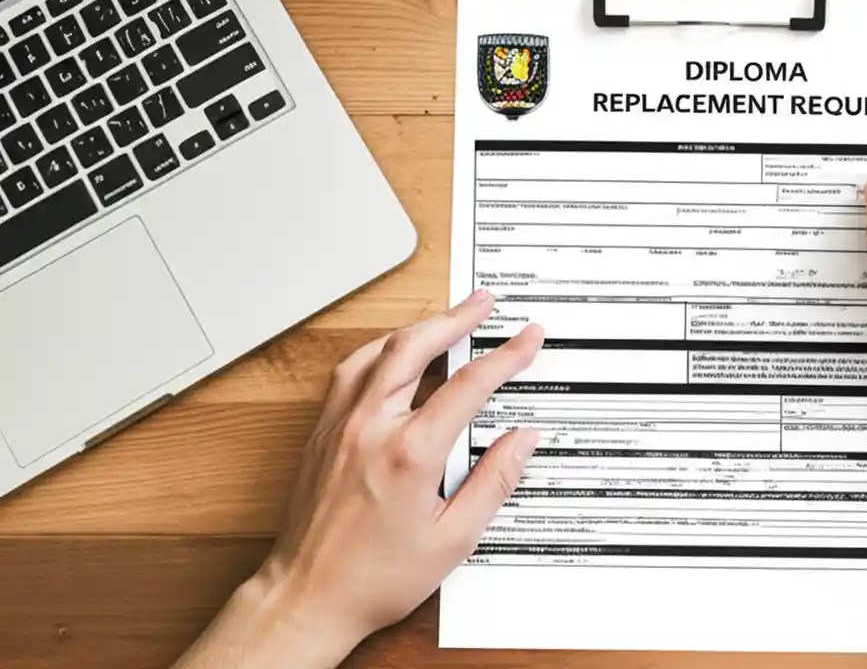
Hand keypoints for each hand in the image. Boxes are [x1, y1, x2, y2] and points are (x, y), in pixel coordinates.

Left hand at [231, 291, 541, 663]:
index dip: (505, 356)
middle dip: (456, 318)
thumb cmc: (373, 578)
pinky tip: (390, 352)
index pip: (468, 385)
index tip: (526, 339)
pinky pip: (350, 372)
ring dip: (415, 328)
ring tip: (442, 319)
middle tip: (482, 303)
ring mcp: (340, 425)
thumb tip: (521, 441)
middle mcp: (370, 427)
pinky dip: (378, 351)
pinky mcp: (321, 433)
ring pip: (378, 351)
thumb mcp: (453, 540)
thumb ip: (493, 483)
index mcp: (410, 453)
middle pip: (416, 346)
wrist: (307, 595)